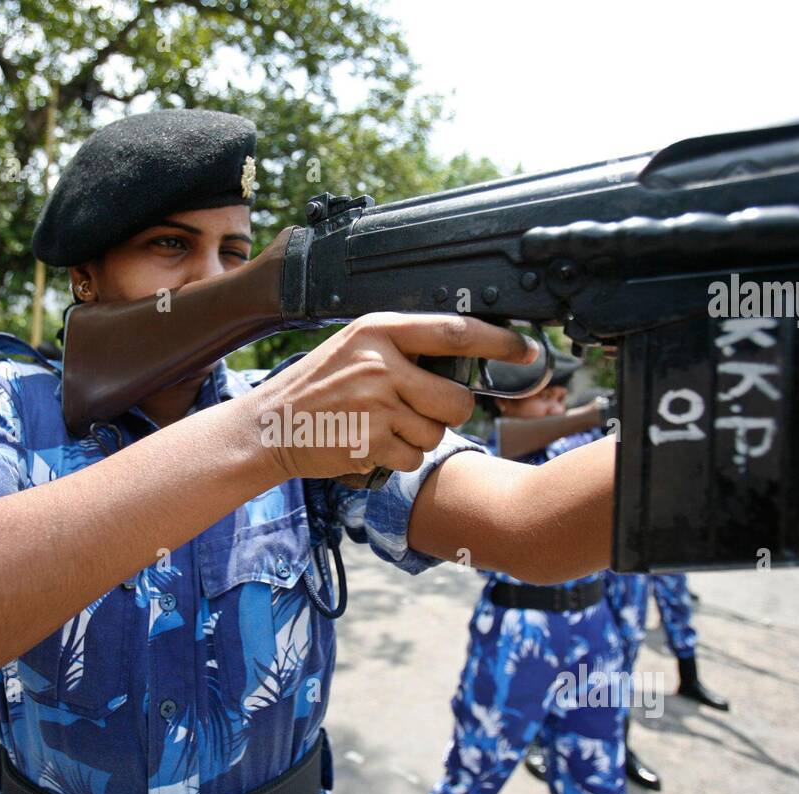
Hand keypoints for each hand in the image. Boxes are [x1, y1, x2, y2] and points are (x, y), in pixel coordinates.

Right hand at [249, 312, 534, 480]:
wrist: (271, 424)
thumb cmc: (316, 386)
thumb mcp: (356, 347)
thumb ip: (403, 347)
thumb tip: (463, 358)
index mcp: (380, 330)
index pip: (455, 331)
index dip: (499, 343)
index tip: (526, 351)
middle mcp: (381, 363)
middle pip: (456, 398)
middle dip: (451, 413)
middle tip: (422, 410)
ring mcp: (377, 404)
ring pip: (437, 432)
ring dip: (419, 437)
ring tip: (382, 425)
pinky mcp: (372, 441)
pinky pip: (415, 456)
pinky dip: (400, 457)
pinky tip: (371, 444)